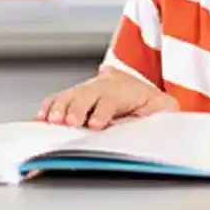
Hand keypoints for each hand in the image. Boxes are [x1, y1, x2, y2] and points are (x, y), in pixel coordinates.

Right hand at [38, 68, 177, 129]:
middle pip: (87, 93)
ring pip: (71, 94)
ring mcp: (88, 89)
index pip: (111, 97)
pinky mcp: (76, 97)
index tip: (96, 124)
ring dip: (59, 108)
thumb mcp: (167, 109)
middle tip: (72, 122)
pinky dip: (49, 107)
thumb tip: (163, 121)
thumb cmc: (154, 108)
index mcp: (127, 88)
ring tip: (51, 120)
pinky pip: (59, 99)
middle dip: (77, 108)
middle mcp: (104, 85)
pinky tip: (42, 116)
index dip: (103, 110)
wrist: (145, 97)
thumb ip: (164, 113)